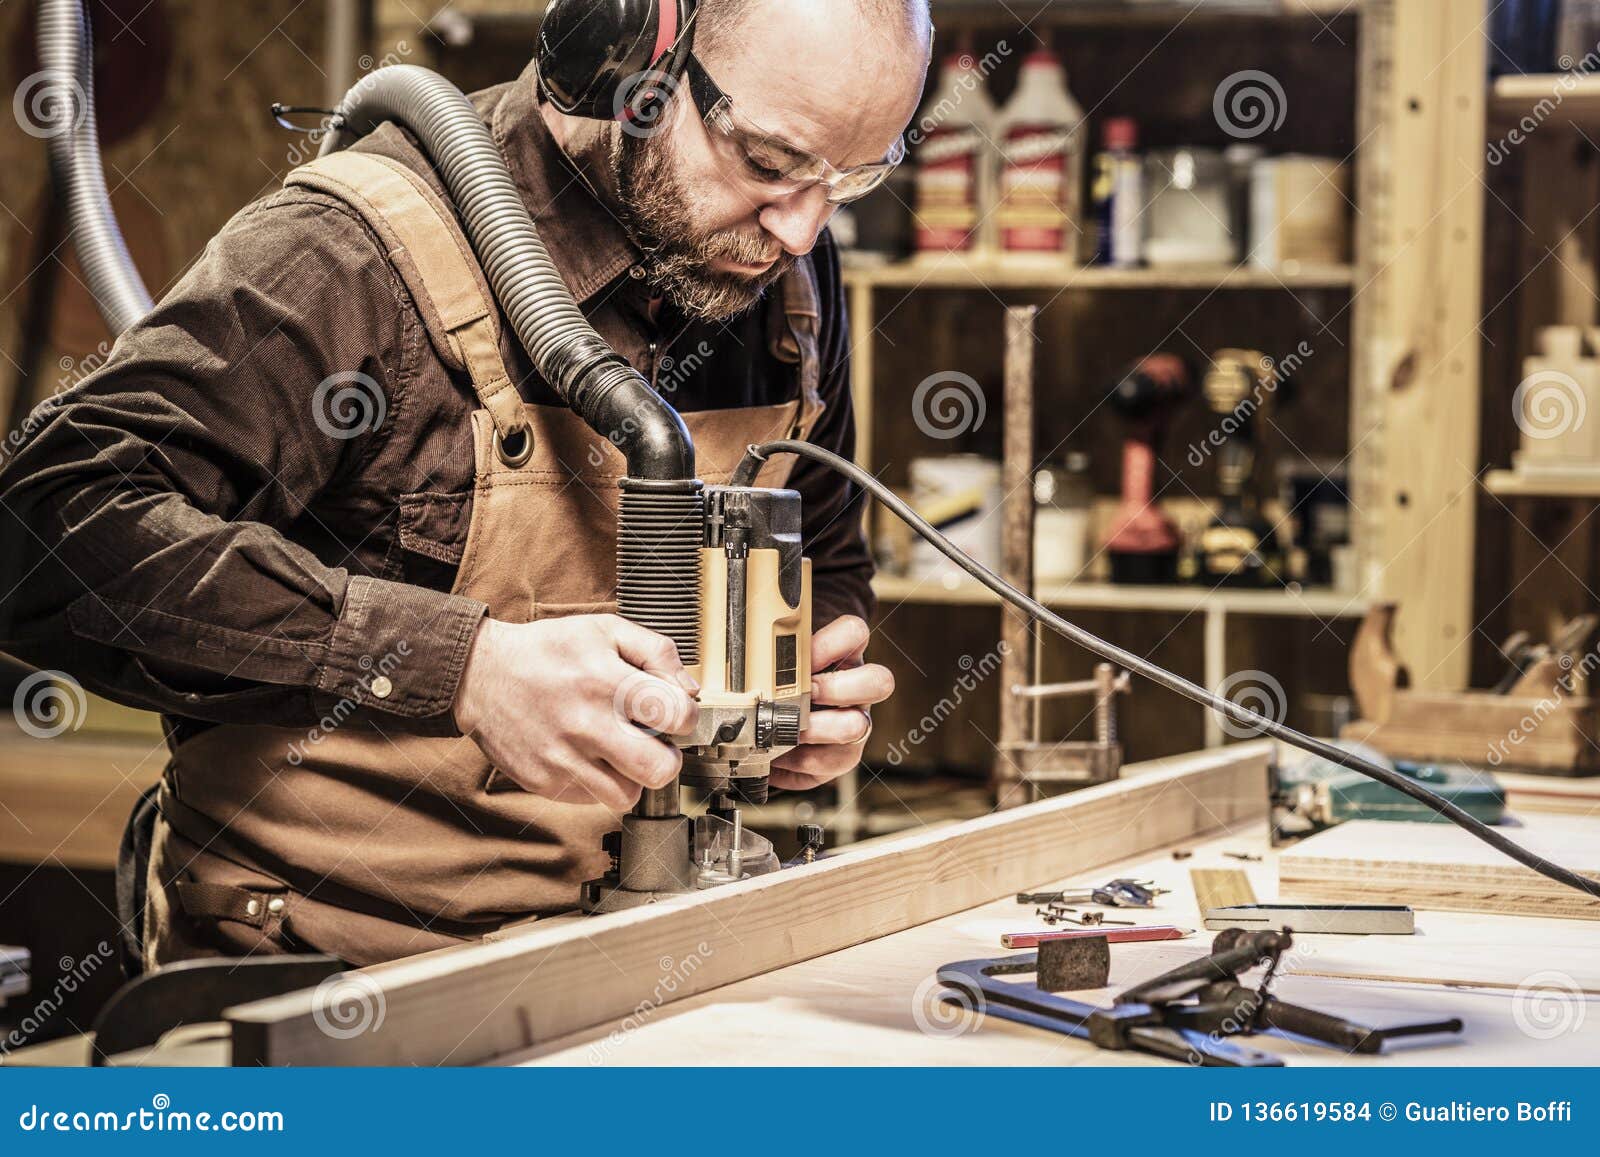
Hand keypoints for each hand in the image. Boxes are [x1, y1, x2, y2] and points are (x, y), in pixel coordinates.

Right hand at [453, 614, 699, 810]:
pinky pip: (591, 799)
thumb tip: (689, 689)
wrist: (481, 675)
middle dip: (669, 760)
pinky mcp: (544, 781)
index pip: (676, 715)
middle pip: (658, 769)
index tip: (676, 716)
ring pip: (627, 795)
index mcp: (606, 681)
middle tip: (657, 746)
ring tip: (622, 755)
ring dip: (633, 778)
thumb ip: (656, 651)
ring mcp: (563, 758)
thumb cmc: (547, 651)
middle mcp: (586, 724)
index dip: (687, 718)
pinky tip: (590, 758)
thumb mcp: (604, 629)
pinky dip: (599, 783)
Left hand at [770, 615, 893, 790]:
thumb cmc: (778, 692)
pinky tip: (777, 753)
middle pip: (878, 681)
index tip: (802, 656)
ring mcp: (856, 725)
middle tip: (803, 694)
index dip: (831, 643)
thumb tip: (744, 648)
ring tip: (784, 731)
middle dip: (835, 688)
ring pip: (857, 725)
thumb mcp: (776, 668)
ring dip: (815, 729)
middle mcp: (858, 690)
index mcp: (842, 656)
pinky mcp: (844, 758)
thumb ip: (771, 658)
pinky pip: (831, 760)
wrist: (774, 732)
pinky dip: (798, 760)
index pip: (855, 634)